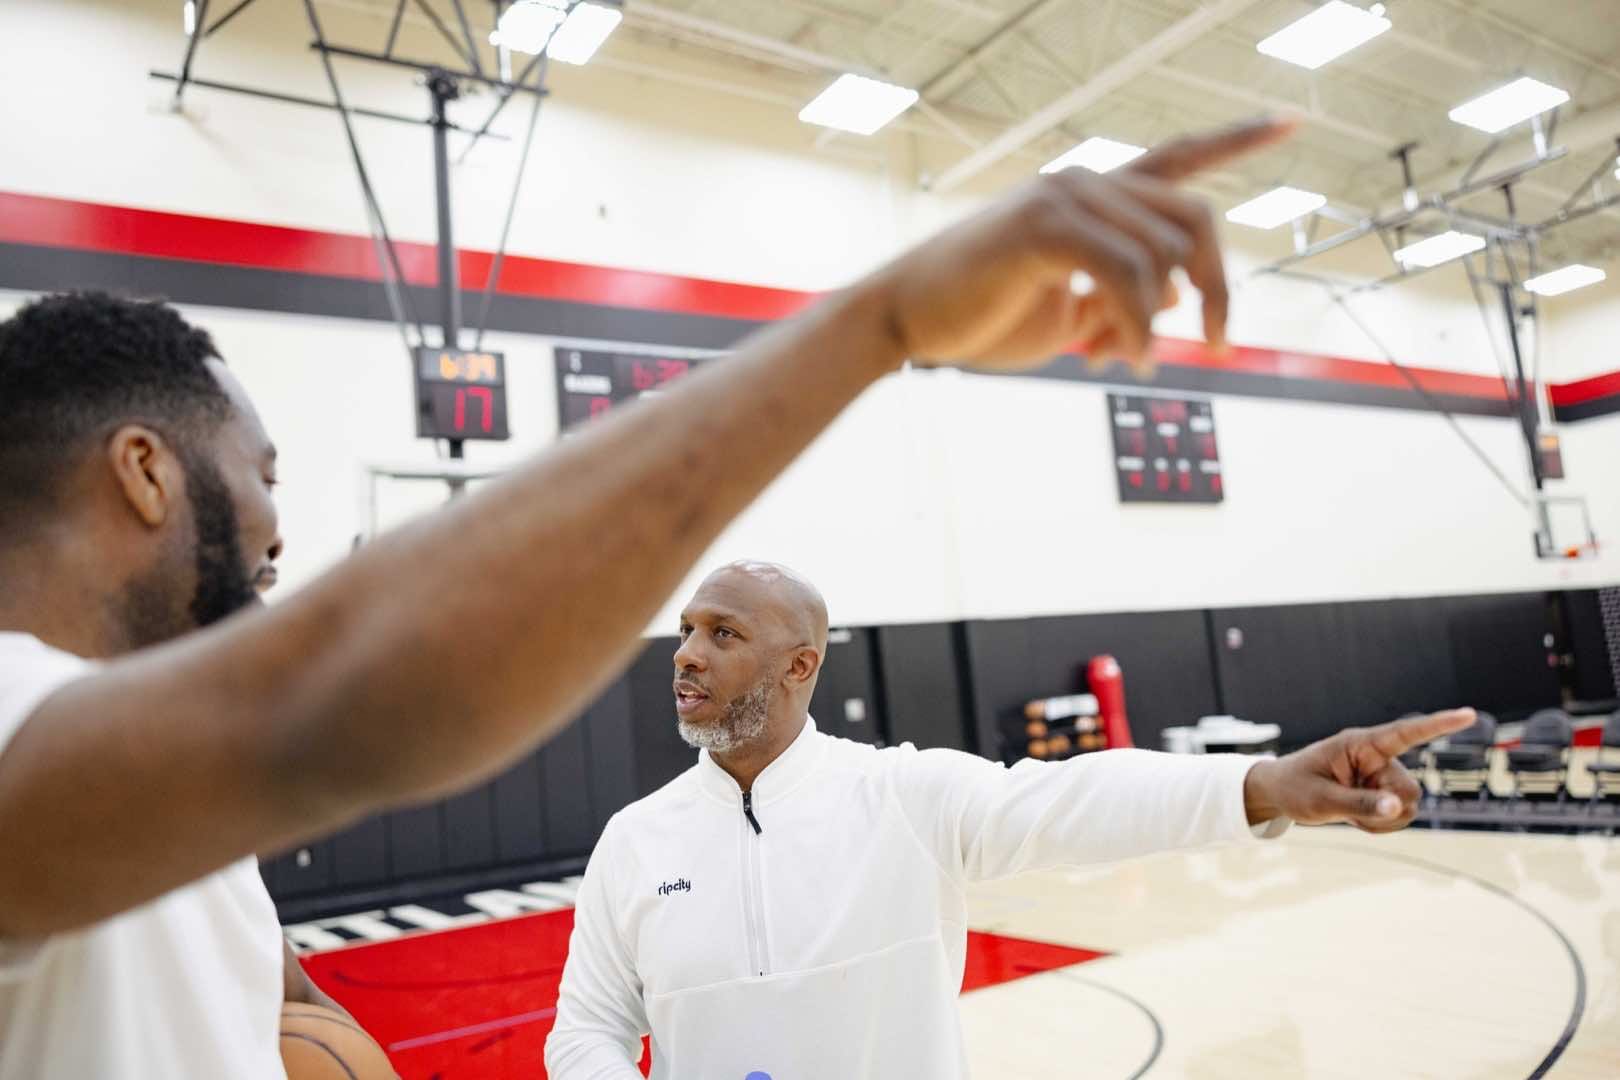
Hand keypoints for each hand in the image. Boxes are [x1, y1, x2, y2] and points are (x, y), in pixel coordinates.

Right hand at [868, 116, 1295, 373]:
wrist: (907, 322)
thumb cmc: (981, 317)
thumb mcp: (1069, 313)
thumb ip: (1122, 297)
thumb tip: (1174, 298)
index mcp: (1093, 196)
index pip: (1178, 157)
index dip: (1237, 140)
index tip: (1291, 124)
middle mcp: (1085, 183)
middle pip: (1194, 221)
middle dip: (1219, 288)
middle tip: (1216, 347)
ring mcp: (1064, 198)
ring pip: (1163, 256)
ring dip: (1159, 325)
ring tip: (1126, 363)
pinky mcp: (1043, 226)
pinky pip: (1125, 274)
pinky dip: (1136, 325)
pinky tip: (1120, 358)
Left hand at [1243, 709, 1476, 832]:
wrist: (1282, 794)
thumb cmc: (1296, 787)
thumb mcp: (1320, 799)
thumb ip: (1359, 804)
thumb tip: (1398, 808)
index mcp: (1360, 744)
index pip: (1405, 733)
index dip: (1438, 725)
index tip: (1469, 714)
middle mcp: (1377, 757)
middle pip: (1409, 790)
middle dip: (1388, 809)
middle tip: (1352, 813)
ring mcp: (1382, 777)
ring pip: (1407, 807)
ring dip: (1382, 821)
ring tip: (1349, 815)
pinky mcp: (1383, 794)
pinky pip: (1399, 817)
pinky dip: (1380, 826)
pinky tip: (1356, 819)